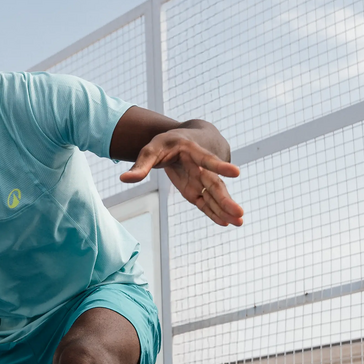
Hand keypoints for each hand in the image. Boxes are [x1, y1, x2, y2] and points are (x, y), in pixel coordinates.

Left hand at [120, 129, 243, 226]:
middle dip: (226, 199)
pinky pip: (207, 203)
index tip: (236, 172)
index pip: (207, 159)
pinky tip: (226, 223)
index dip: (220, 166)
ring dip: (226, 209)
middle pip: (215, 184)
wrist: (180, 140)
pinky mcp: (197, 190)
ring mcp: (201, 180)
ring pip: (214, 196)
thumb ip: (140, 165)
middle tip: (240, 212)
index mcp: (192, 151)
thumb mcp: (151, 149)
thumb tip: (124, 178)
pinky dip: (215, 213)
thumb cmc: (165, 143)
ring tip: (239, 222)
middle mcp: (201, 167)